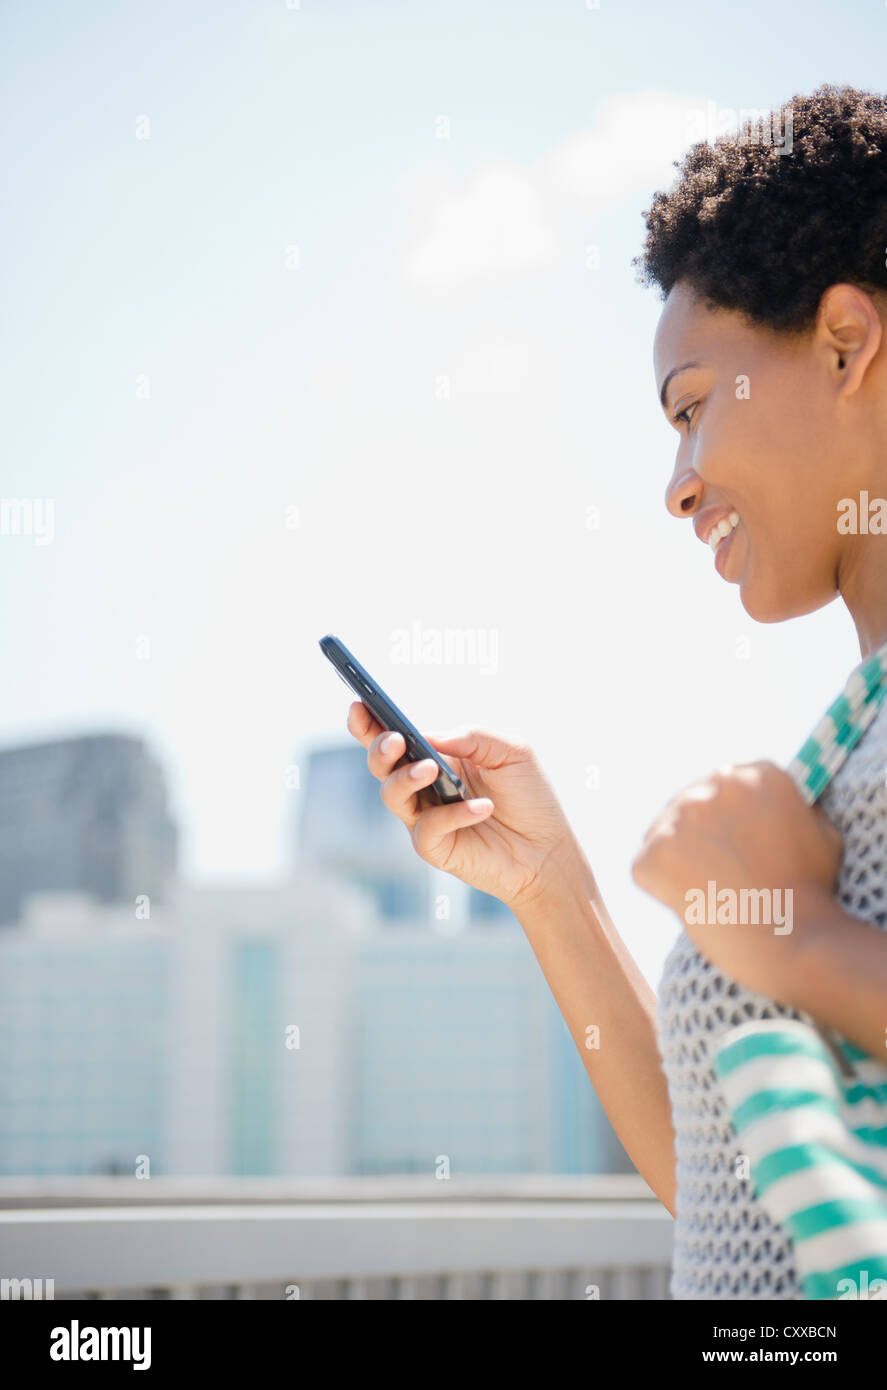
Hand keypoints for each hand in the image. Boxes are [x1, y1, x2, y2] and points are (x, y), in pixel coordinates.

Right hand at [346, 701, 579, 910]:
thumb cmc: (529, 796)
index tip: (359, 704)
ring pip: (392, 796)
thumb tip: (431, 736)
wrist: (549, 847)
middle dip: (379, 749)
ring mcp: (424, 817)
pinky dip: (453, 814)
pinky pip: (427, 828)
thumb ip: (472, 736)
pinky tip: (481, 808)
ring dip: (406, 778)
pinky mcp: (435, 847)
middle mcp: (423, 786)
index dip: (369, 722)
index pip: (392, 736)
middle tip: (395, 740)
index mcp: (435, 756)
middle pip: (380, 765)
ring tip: (432, 769)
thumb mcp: (511, 751)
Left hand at [630, 760, 843, 995]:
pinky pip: (646, 868)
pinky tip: (690, 905)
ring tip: (708, 893)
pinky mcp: (655, 851)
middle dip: (701, 837)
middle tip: (720, 876)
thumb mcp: (822, 833)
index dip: (732, 822)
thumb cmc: (812, 894)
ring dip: (678, 860)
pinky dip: (660, 889)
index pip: (729, 787)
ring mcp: (681, 816)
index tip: (740, 850)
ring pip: (664, 834)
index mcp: (758, 774)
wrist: (793, 939)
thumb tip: (769, 808)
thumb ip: (792, 809)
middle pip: (692, 806)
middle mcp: (716, 782)